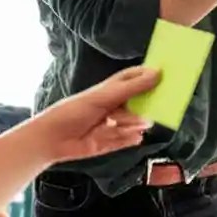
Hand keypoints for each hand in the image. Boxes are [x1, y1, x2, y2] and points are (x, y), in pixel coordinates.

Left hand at [31, 67, 159, 163]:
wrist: (52, 140)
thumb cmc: (74, 111)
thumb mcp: (104, 97)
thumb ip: (131, 88)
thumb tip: (157, 73)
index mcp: (108, 91)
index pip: (131, 79)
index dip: (146, 75)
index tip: (164, 74)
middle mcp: (110, 107)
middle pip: (134, 103)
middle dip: (146, 104)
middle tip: (164, 104)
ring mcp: (108, 126)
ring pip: (129, 124)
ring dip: (137, 123)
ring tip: (146, 123)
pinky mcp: (106, 143)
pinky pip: (123, 141)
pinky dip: (130, 140)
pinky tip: (138, 138)